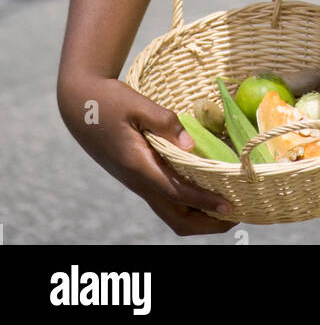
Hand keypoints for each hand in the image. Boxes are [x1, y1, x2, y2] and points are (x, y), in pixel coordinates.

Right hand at [58, 74, 236, 235]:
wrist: (79, 106)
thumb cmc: (107, 101)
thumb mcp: (135, 104)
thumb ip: (163, 122)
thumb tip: (190, 144)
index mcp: (138, 166)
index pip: (177, 193)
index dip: (205, 202)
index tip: (230, 206)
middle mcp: (139, 182)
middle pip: (175, 218)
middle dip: (206, 223)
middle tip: (236, 213)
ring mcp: (139, 182)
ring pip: (171, 213)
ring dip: (199, 216)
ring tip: (227, 206)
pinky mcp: (140, 177)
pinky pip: (166, 200)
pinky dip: (188, 204)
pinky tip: (205, 188)